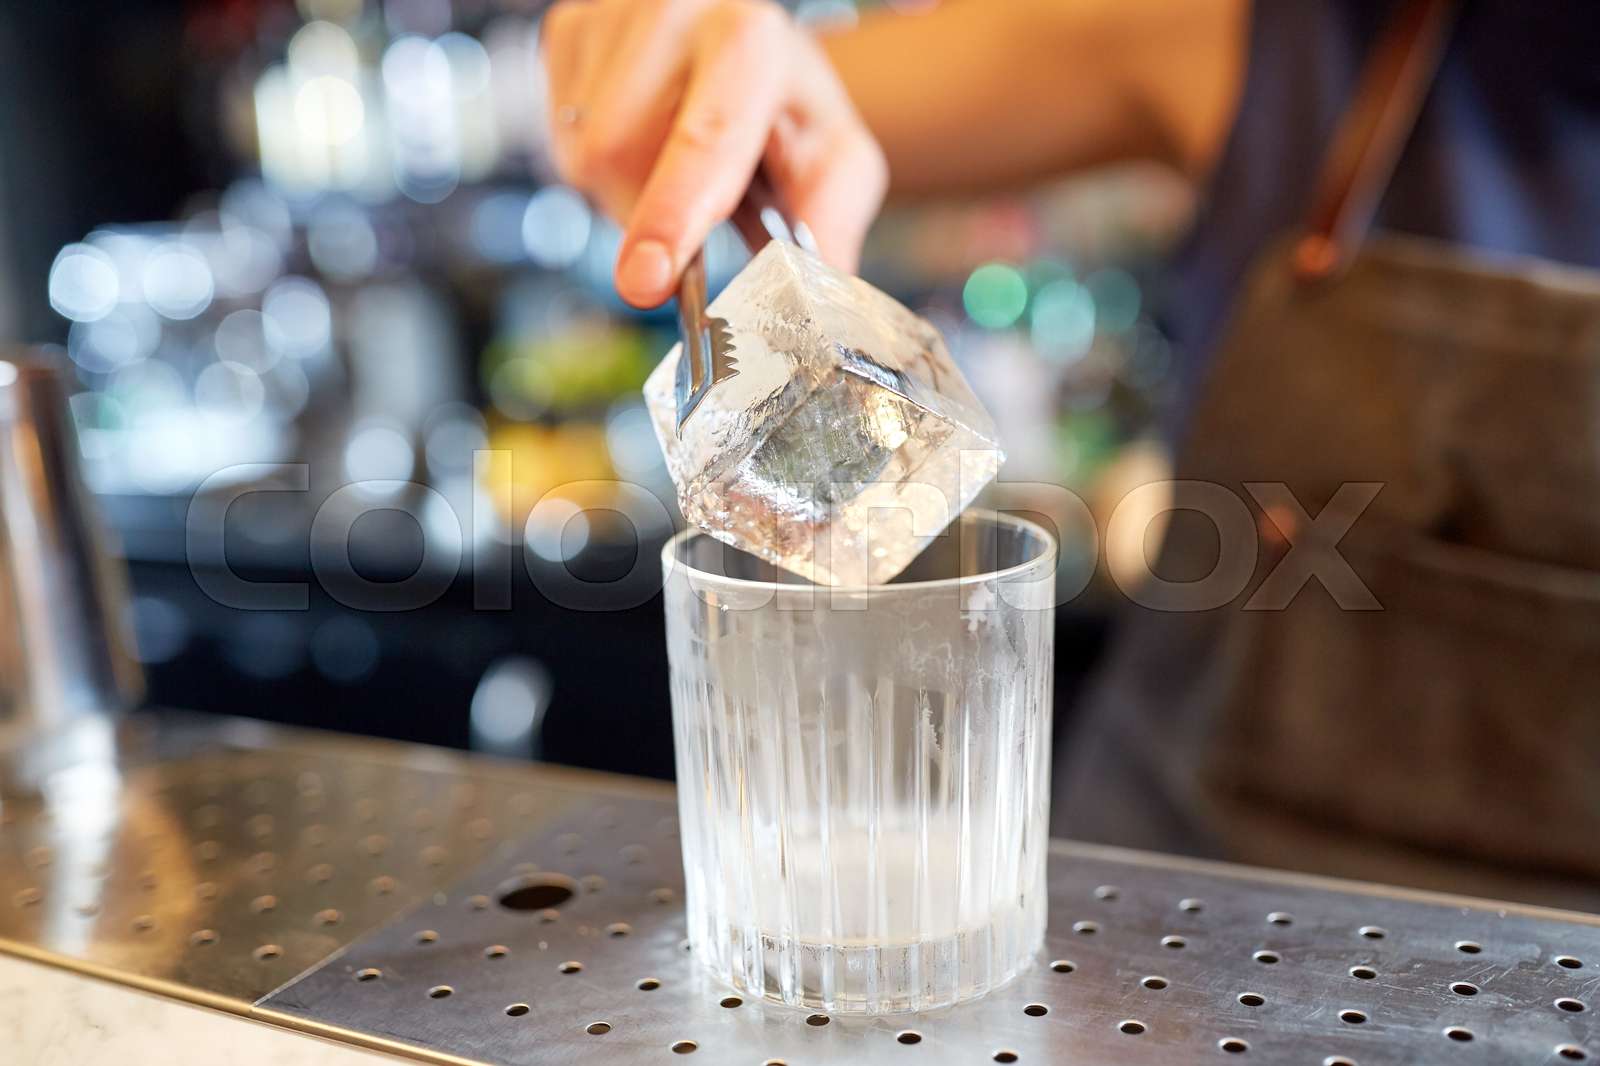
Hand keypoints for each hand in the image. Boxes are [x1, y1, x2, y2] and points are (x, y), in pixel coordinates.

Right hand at [542, 0, 887, 307]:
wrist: (745, 47)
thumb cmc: (784, 110)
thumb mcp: (832, 157)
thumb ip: (831, 221)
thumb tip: (821, 288)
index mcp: (750, 42)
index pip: (703, 140)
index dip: (670, 216)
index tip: (646, 281)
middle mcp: (674, 13)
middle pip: (621, 159)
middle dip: (653, 214)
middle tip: (698, 206)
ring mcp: (610, 18)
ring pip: (584, 158)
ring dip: (626, 195)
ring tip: (672, 165)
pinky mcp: (567, 31)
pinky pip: (562, 142)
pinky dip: (602, 168)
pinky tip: (642, 139)